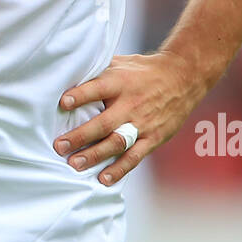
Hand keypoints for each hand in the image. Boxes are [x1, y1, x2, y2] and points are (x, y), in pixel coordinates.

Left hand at [54, 50, 207, 184]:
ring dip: (95, 155)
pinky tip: (103, 178)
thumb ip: (98, 72)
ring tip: (75, 164)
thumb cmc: (143, 71)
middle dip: (80, 136)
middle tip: (59, 146)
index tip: (63, 103)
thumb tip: (68, 74)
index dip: (80, 95)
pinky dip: (119, 169)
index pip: (98, 88)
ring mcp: (142, 123)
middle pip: (103, 123)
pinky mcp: (153, 138)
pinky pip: (135, 156)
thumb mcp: (121, 63)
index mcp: (120, 82)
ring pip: (117, 142)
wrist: (182, 78)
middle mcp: (131, 104)